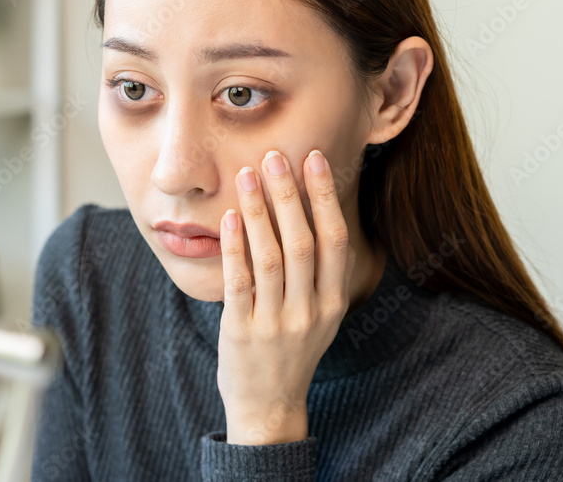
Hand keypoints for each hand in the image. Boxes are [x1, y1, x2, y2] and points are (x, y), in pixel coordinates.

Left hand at [217, 148, 355, 445]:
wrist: (269, 405)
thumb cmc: (292, 351)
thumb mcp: (319, 314)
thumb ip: (319, 272)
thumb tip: (309, 210)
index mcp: (333, 302)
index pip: (335, 240)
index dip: (324, 197)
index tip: (313, 161)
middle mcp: (310, 310)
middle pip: (302, 241)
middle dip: (289, 194)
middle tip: (275, 157)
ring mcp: (276, 322)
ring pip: (270, 256)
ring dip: (258, 211)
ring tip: (246, 176)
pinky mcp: (243, 331)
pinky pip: (239, 281)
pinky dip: (234, 246)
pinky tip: (227, 218)